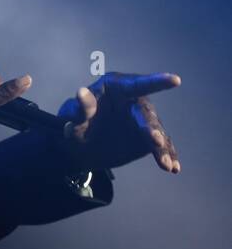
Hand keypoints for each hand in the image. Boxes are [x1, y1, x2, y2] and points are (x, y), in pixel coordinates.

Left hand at [57, 72, 181, 172]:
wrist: (81, 145)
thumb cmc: (76, 121)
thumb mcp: (73, 115)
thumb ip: (80, 107)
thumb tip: (81, 92)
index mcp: (117, 87)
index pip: (137, 84)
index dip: (156, 82)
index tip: (175, 81)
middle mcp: (134, 100)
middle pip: (146, 114)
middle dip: (151, 128)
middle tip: (155, 141)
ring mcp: (144, 120)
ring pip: (157, 133)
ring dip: (162, 148)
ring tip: (166, 165)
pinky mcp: (149, 139)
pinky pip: (161, 147)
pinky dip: (168, 156)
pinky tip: (174, 168)